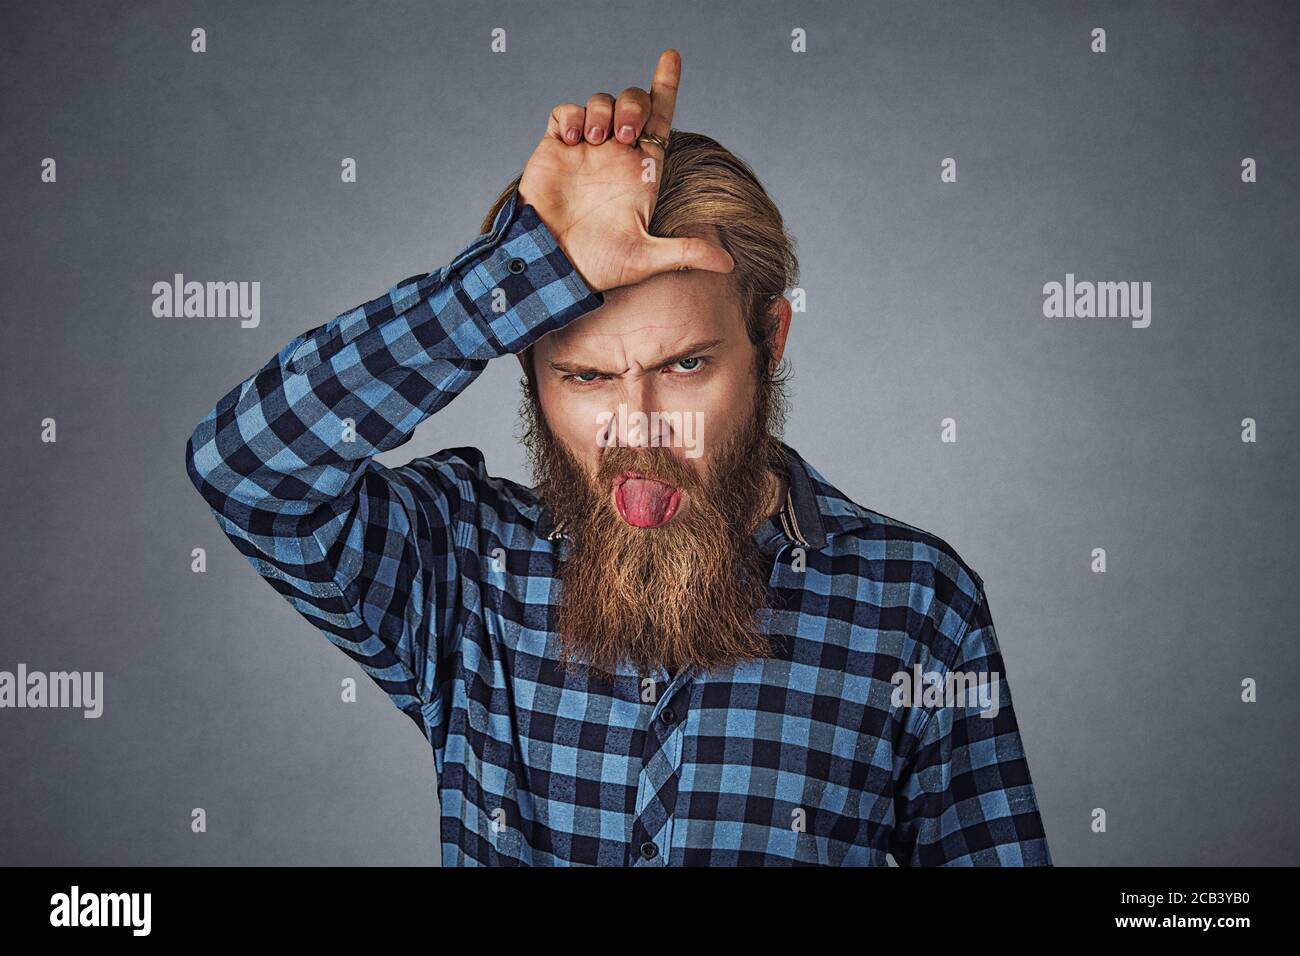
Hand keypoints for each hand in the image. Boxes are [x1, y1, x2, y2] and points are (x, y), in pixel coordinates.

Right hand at [517, 49, 734, 293]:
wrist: (553, 265)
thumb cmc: (600, 265)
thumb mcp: (647, 259)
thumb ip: (686, 252)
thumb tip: (729, 263)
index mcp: (642, 170)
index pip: (660, 118)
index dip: (666, 85)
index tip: (671, 57)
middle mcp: (616, 155)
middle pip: (634, 103)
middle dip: (634, 105)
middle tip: (625, 136)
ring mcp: (586, 149)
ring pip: (601, 102)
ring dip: (602, 112)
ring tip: (595, 141)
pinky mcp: (556, 149)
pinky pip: (565, 112)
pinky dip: (571, 116)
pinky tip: (572, 139)